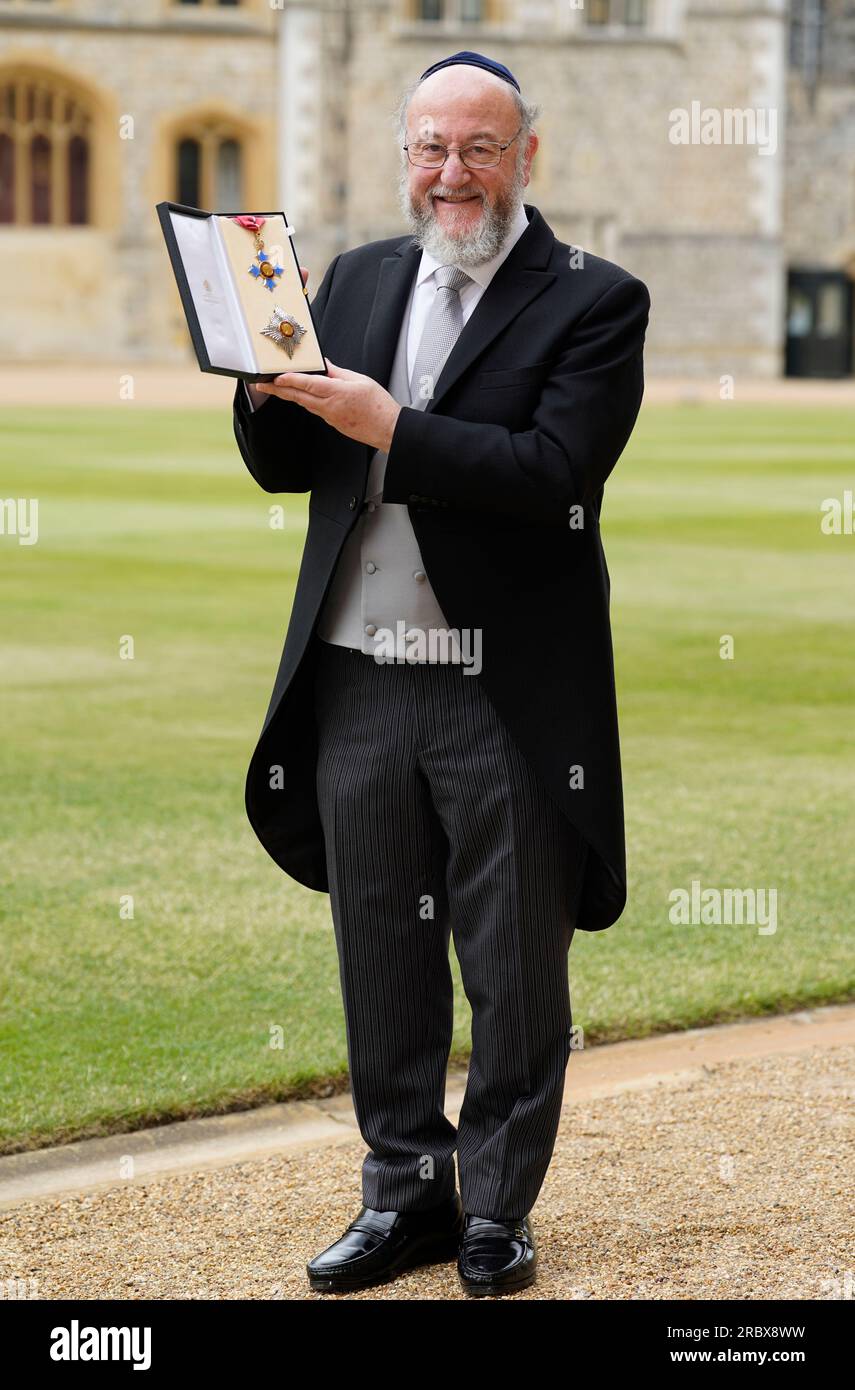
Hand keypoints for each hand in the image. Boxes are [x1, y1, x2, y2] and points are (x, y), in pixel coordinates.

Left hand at [255, 358, 401, 453]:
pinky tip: (298, 396)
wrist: (388, 429)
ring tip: (274, 388)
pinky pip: (314, 410)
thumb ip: (338, 372)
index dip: (290, 380)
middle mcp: (330, 407)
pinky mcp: (332, 423)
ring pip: (304, 404)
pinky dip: (303, 401)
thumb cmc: (378, 406)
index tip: (276, 377)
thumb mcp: (360, 380)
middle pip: (298, 397)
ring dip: (288, 395)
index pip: (308, 385)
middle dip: (278, 390)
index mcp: (337, 393)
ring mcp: (330, 417)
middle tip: (262, 384)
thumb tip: (325, 365)